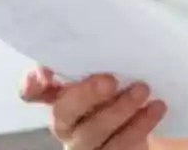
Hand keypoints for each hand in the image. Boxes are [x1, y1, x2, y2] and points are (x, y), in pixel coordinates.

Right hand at [21, 66, 167, 149]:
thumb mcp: (103, 72)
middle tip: (110, 80)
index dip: (32, 85)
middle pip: (64, 114)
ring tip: (142, 90)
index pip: (32, 92)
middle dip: (86, 96)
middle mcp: (66, 124)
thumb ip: (88, 59)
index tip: (46, 75)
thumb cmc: (116, 91)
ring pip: (95, 134)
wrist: (144, 120)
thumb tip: (82, 47)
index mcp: (57, 97)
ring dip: (119, 111)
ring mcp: (86, 146)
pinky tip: (156, 108)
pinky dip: (140, 126)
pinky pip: (121, 147)